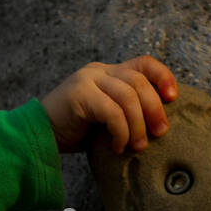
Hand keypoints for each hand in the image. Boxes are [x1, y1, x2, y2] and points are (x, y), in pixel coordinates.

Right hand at [39, 55, 177, 154]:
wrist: (37, 136)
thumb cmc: (74, 132)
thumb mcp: (106, 117)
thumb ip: (127, 111)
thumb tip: (161, 123)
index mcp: (107, 72)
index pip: (144, 63)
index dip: (163, 76)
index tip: (174, 98)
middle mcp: (98, 71)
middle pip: (139, 81)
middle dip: (155, 109)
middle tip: (160, 133)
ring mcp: (87, 80)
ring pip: (128, 96)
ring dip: (138, 125)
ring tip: (137, 146)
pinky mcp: (78, 94)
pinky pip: (112, 112)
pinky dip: (120, 132)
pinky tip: (117, 147)